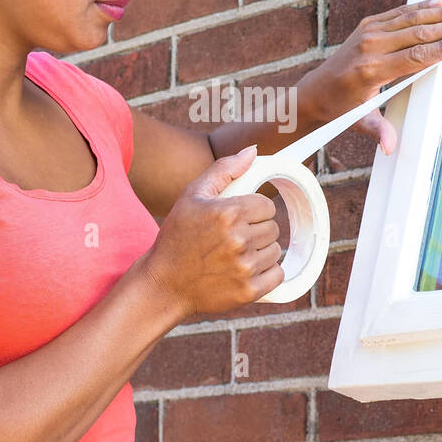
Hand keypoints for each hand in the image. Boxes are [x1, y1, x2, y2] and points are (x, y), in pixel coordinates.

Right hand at [137, 145, 284, 318]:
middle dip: (257, 230)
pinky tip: (245, 270)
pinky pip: (277, 275)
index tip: (239, 218)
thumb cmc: (176, 237)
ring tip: (237, 254)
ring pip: (276, 252)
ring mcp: (244, 268)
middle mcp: (239, 240)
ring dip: (261, 252)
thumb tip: (252, 151)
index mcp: (228, 213)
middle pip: (273, 228)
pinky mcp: (248, 291)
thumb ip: (224, 169)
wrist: (163, 284)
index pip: (267, 206)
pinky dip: (266, 273)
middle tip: (235, 237)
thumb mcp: (192, 195)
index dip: (254, 210)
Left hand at [298, 0, 441, 161]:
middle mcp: (370, 47)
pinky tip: (439, 1)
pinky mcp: (368, 25)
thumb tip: (390, 148)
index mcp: (371, 70)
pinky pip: (398, 14)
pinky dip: (419, 7)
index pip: (416, 56)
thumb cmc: (342, 107)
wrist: (316, 90)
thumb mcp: (360, 121)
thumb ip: (379, 131)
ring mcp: (368, 33)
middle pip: (417, 33)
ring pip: (410, 19)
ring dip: (439, 12)